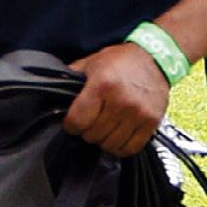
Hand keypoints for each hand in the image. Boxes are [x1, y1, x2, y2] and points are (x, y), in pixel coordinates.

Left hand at [63, 43, 170, 157]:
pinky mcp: (152, 122)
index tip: (71, 123)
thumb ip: (71, 78)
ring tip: (103, 129)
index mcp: (102, 85)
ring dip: (103, 140)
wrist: (154, 58)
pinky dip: (120, 147)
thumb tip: (52, 92)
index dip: (70, 125)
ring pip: (111, 145)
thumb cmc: (118, 61)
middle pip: (93, 135)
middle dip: (86, 132)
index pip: (77, 121)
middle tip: (89, 124)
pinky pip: (131, 148)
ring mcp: (138, 113)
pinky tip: (117, 136)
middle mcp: (121, 101)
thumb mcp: (90, 63)